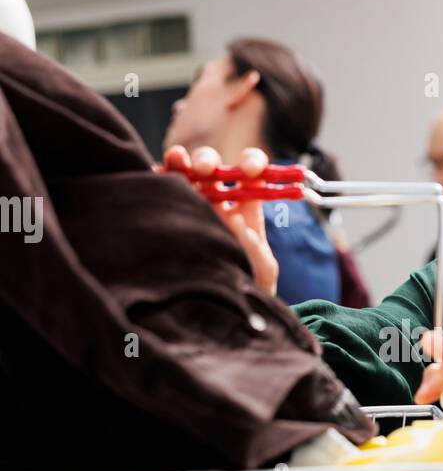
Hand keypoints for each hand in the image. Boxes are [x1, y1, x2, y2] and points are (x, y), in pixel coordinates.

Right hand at [161, 144, 278, 295]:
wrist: (220, 309)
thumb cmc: (249, 285)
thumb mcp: (262, 270)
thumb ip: (256, 249)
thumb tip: (236, 222)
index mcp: (246, 207)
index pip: (251, 175)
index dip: (251, 163)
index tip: (249, 171)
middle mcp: (217, 201)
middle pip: (212, 168)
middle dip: (207, 161)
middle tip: (205, 171)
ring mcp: (191, 206)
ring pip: (183, 174)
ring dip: (179, 162)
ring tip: (175, 161)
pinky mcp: (168, 215)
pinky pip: (159, 192)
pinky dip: (154, 181)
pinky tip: (152, 179)